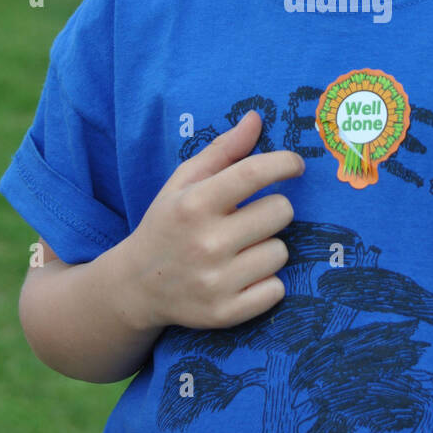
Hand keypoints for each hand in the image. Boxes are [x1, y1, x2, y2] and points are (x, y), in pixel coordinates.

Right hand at [119, 111, 303, 331]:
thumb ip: (223, 150)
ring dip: (268, 247)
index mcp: (194, 204)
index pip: (253, 174)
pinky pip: (277, 289)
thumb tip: (256, 118)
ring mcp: (216, 281)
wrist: (137, 286)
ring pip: (281, 251)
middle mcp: (205, 243)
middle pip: (281, 212)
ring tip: (241, 249)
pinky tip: (242, 276)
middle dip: (272, 210)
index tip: (295, 164)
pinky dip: (266, 283)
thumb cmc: (168, 224)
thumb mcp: (184, 182)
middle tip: (250, 217)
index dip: (284, 164)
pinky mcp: (226, 313)